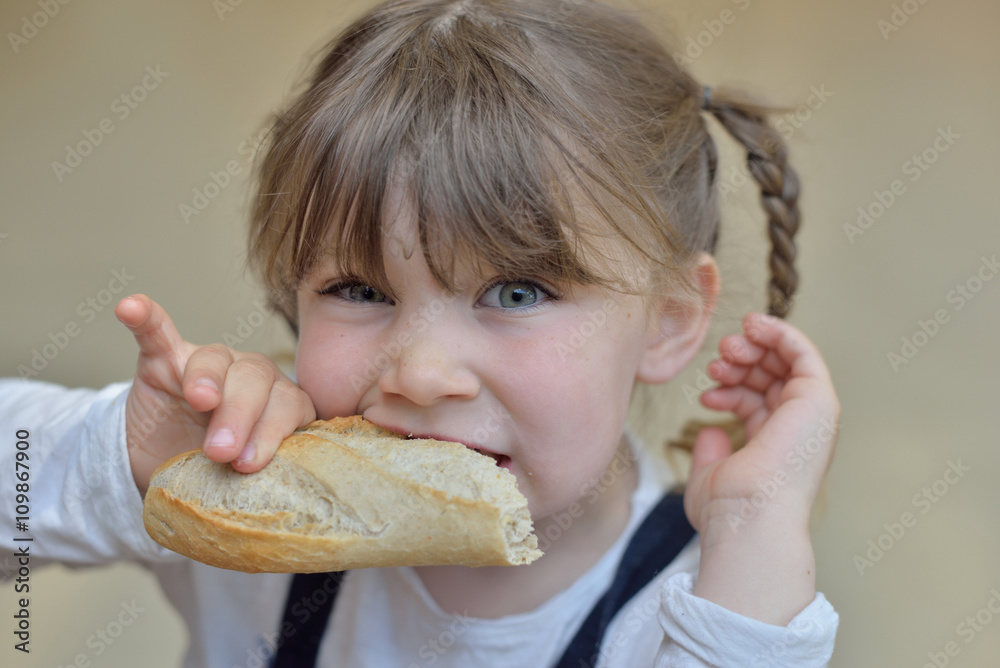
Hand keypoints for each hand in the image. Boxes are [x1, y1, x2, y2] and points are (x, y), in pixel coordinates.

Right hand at [115, 294, 315, 496]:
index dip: (272, 430)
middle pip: (256, 379)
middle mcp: (249, 375)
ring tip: (199, 400)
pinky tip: (129, 307)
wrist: (165, 469)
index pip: (288, 405)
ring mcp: (205, 365)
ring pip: (215, 359)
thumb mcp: (244, 479)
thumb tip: (278, 496)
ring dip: (207, 378)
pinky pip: (156, 332)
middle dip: (242, 413)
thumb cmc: (218, 474)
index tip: (249, 462)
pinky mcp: (162, 360)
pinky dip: (144, 318)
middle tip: (221, 451)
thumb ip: (264, 475)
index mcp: (278, 402)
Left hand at [683, 312, 839, 623]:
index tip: (705, 392)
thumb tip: (710, 430)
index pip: (759, 402)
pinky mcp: (817, 398)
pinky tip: (753, 325)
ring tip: (725, 350)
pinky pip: (803, 351)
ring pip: (787, 361)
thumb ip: (711, 452)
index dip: (731, 389)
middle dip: (742, 361)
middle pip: (773, 378)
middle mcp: (799, 430)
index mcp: (779, 447)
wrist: (747, 513)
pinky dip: (779, 332)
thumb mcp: (711, 475)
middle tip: (718, 358)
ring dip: (754, 345)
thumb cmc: (728, 508)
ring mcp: (811, 414)